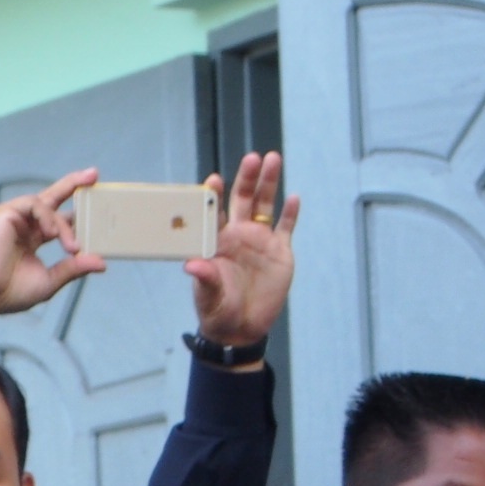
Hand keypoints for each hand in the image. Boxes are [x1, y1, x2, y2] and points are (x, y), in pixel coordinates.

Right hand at [0, 167, 104, 327]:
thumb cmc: (9, 292)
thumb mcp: (50, 280)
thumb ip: (74, 268)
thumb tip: (101, 263)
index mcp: (32, 238)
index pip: (59, 218)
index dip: (77, 214)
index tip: (98, 211)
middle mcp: (23, 224)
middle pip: (53, 197)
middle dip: (74, 184)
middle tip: (95, 175)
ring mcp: (13, 217)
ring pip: (48, 204)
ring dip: (64, 225)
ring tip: (70, 246)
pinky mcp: (4, 213)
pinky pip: (34, 203)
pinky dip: (47, 216)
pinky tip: (52, 234)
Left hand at [188, 151, 299, 349]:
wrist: (242, 327)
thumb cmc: (217, 310)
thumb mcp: (209, 296)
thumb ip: (204, 279)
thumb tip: (191, 265)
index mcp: (216, 242)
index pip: (214, 214)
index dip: (213, 197)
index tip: (213, 181)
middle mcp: (238, 235)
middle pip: (242, 200)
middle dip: (246, 178)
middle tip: (252, 158)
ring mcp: (259, 240)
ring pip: (265, 205)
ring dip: (268, 182)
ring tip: (272, 159)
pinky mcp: (280, 250)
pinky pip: (285, 227)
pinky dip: (290, 212)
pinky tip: (293, 197)